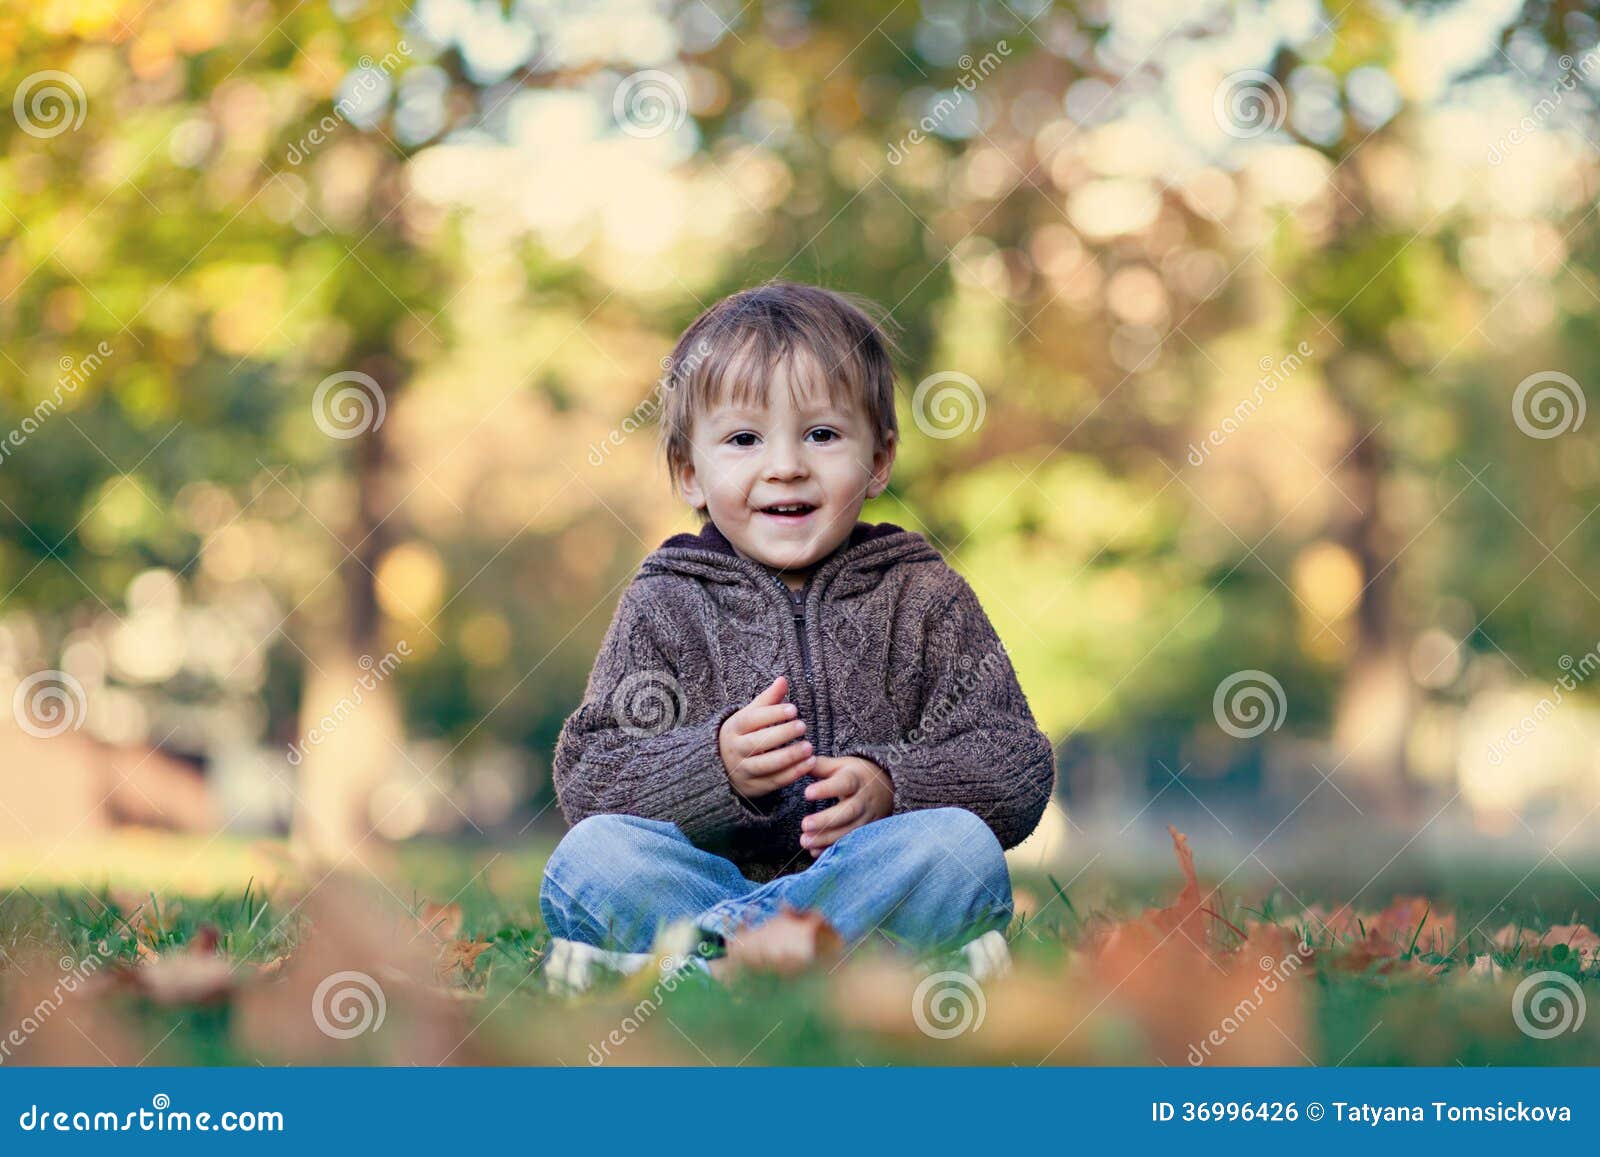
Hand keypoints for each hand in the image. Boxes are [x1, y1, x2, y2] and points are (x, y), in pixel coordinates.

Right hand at [720, 676, 813, 801]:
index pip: (752, 720)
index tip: (793, 709)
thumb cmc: (743, 734)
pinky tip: (809, 764)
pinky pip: (774, 782)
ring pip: (766, 765)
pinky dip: (792, 774)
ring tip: (809, 748)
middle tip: (803, 726)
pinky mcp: (753, 787)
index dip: (772, 714)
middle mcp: (736, 750)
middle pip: (758, 743)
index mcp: (734, 728)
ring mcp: (743, 770)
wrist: (722, 765)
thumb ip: (768, 700)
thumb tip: (783, 679)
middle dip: (781, 735)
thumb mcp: (751, 715)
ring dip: (789, 757)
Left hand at [800, 756, 892, 855]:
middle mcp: (863, 800)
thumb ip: (821, 765)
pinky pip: (850, 843)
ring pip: (849, 830)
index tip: (807, 793)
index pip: (844, 783)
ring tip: (805, 841)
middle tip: (804, 825)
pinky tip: (815, 852)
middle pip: (848, 811)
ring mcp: (867, 818)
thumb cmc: (856, 775)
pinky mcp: (866, 832)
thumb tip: (801, 760)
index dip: (826, 789)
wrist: (886, 788)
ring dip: (827, 838)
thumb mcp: (841, 765)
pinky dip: (833, 849)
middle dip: (826, 820)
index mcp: (856, 779)